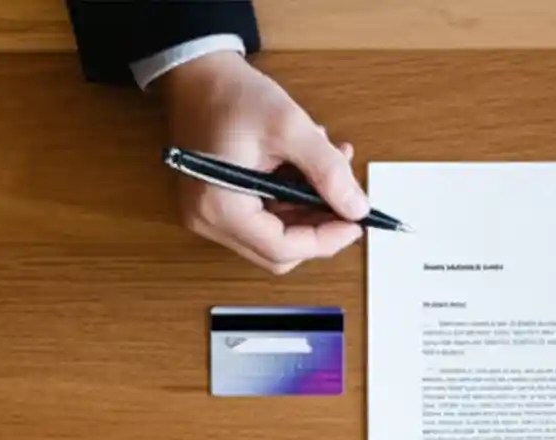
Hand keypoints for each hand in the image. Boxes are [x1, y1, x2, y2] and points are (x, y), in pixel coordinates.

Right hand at [157, 51, 368, 273]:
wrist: (198, 74)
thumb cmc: (231, 95)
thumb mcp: (290, 127)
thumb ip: (327, 171)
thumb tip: (357, 208)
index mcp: (220, 206)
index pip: (281, 248)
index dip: (325, 241)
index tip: (356, 223)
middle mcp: (209, 220)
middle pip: (278, 251)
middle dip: (319, 228)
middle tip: (348, 201)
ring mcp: (210, 215)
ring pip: (275, 236)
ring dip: (309, 211)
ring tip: (332, 169)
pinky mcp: (219, 204)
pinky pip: (264, 219)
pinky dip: (292, 202)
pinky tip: (309, 170)